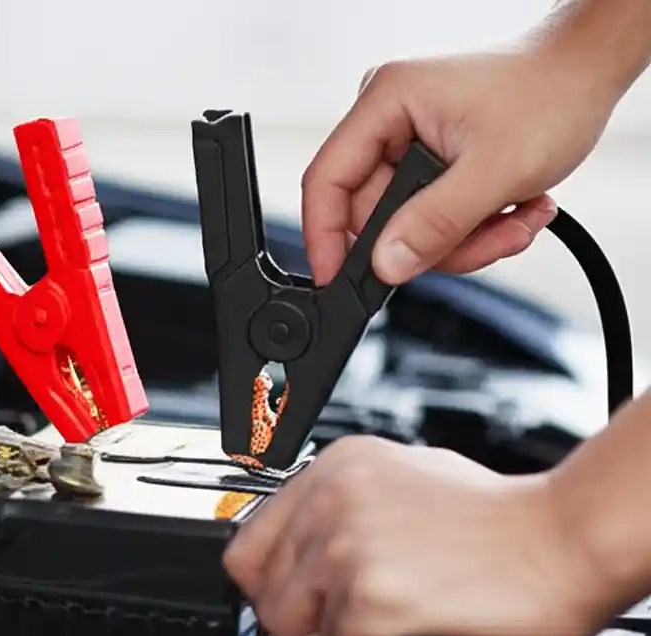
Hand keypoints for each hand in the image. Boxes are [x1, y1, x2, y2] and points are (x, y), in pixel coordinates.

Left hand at [222, 437, 611, 635]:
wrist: (560, 539)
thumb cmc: (501, 513)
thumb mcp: (405, 473)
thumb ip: (345, 500)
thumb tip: (306, 538)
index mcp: (334, 466)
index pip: (250, 536)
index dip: (272, 574)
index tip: (294, 590)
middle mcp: (330, 500)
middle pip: (256, 581)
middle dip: (293, 607)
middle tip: (337, 615)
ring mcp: (345, 547)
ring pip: (281, 619)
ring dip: (322, 632)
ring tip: (373, 621)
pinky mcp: (369, 597)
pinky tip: (399, 630)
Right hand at [301, 41, 623, 285]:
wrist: (590, 74)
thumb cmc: (553, 95)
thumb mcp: (495, 171)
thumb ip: (434, 224)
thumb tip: (386, 264)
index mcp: (386, 101)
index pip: (327, 179)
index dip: (325, 236)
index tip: (336, 280)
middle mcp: (388, 117)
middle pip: (375, 212)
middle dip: (434, 241)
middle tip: (487, 242)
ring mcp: (407, 137)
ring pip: (407, 222)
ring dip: (465, 237)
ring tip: (513, 221)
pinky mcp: (429, 155)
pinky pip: (429, 212)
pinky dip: (471, 225)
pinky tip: (510, 210)